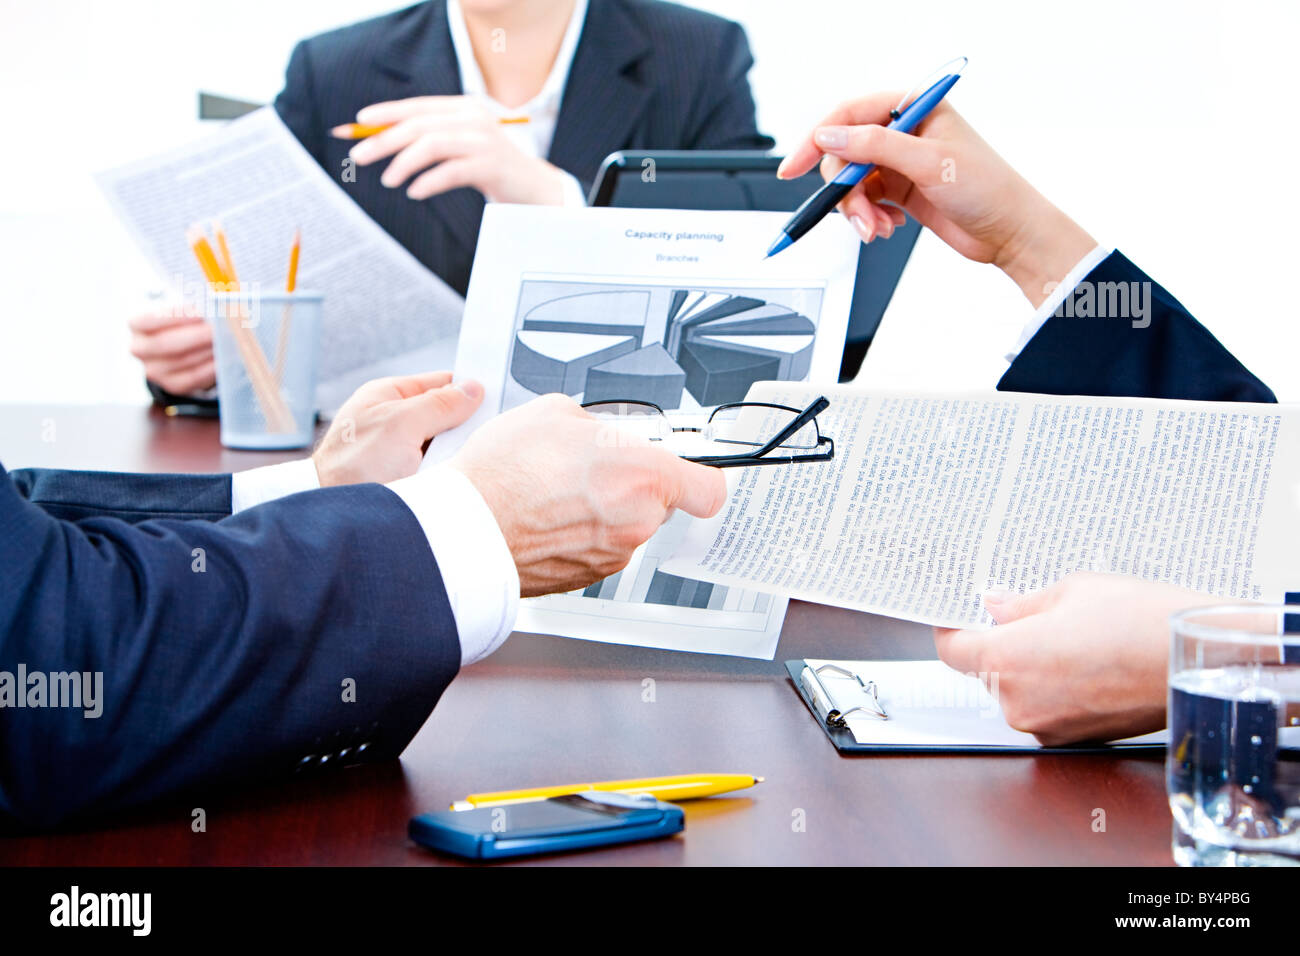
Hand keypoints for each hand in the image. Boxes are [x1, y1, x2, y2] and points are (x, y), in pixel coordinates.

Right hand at [128, 308, 215, 394]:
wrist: (177, 352)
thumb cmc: (179, 325)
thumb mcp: (178, 313)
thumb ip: (189, 311)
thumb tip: (210, 312)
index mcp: (137, 326)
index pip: (149, 320)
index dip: (174, 316)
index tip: (198, 313)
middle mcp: (140, 350)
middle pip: (166, 343)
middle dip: (195, 336)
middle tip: (217, 330)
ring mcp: (154, 370)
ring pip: (182, 361)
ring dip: (206, 350)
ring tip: (224, 341)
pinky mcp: (172, 385)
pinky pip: (193, 377)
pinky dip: (210, 367)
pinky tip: (223, 359)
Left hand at [313, 372, 483, 486]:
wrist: (335, 518)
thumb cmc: (353, 465)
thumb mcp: (402, 424)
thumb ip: (440, 404)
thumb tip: (473, 389)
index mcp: (388, 397)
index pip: (439, 383)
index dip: (465, 389)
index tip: (493, 398)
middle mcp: (394, 422)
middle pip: (445, 417)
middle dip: (462, 429)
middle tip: (478, 437)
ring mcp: (400, 453)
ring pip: (444, 448)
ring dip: (454, 456)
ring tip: (458, 465)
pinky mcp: (406, 481)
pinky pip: (438, 472)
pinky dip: (447, 476)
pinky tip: (452, 482)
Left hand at [341, 96, 569, 203]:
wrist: (536, 190)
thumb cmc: (493, 170)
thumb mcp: (461, 148)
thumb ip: (432, 139)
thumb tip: (384, 141)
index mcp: (464, 108)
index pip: (418, 106)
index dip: (386, 112)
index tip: (359, 122)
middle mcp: (473, 119)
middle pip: (419, 125)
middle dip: (384, 140)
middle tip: (359, 156)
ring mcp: (484, 141)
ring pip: (432, 145)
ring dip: (403, 163)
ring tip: (388, 180)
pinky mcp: (491, 166)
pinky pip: (450, 171)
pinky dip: (428, 182)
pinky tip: (415, 192)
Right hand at [448, 394, 727, 596]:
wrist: (464, 528)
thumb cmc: (503, 473)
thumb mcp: (555, 412)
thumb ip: (596, 424)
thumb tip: (597, 433)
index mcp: (644, 476)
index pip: (709, 488)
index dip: (701, 476)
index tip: (693, 470)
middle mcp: (636, 522)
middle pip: (657, 502)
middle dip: (630, 483)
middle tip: (589, 467)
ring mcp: (611, 555)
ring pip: (623, 527)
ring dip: (599, 511)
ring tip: (553, 491)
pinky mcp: (584, 579)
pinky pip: (594, 549)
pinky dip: (576, 535)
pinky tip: (543, 517)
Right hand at [778, 92, 1095, 305]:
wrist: (1010, 231)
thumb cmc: (988, 188)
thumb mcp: (928, 162)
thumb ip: (875, 145)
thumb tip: (830, 136)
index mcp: (914, 106)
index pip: (849, 114)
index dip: (817, 140)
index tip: (794, 167)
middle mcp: (904, 130)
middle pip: (845, 152)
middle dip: (843, 190)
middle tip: (854, 215)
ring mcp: (901, 161)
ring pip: (852, 182)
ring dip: (856, 210)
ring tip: (876, 228)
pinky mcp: (900, 189)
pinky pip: (864, 201)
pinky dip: (868, 218)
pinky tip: (887, 227)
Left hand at [933, 572, 1223, 745]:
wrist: (1199, 659)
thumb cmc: (1139, 620)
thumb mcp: (1071, 591)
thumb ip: (1021, 605)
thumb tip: (996, 607)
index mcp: (1006, 661)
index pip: (952, 650)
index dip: (954, 628)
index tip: (960, 614)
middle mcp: (1020, 703)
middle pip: (987, 672)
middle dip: (1002, 644)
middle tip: (1031, 616)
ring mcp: (1049, 726)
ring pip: (1020, 692)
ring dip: (1032, 667)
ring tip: (1072, 637)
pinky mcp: (1078, 738)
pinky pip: (1050, 708)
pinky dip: (1059, 688)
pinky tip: (1089, 662)